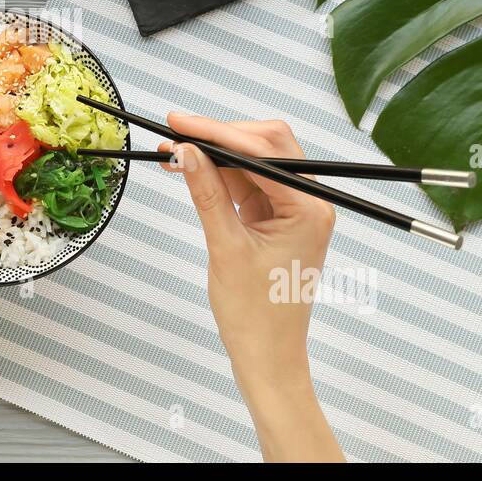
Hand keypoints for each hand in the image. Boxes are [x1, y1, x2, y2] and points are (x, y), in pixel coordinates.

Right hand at [165, 114, 342, 461]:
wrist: (267, 356)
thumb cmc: (256, 315)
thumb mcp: (225, 248)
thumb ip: (206, 194)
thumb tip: (185, 152)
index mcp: (308, 209)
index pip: (264, 151)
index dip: (217, 132)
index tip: (180, 123)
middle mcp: (308, 203)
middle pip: (265, 145)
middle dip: (219, 136)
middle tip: (175, 133)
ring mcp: (293, 209)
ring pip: (254, 161)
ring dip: (215, 154)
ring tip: (172, 152)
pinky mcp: (276, 218)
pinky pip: (247, 183)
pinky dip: (219, 174)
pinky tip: (189, 170)